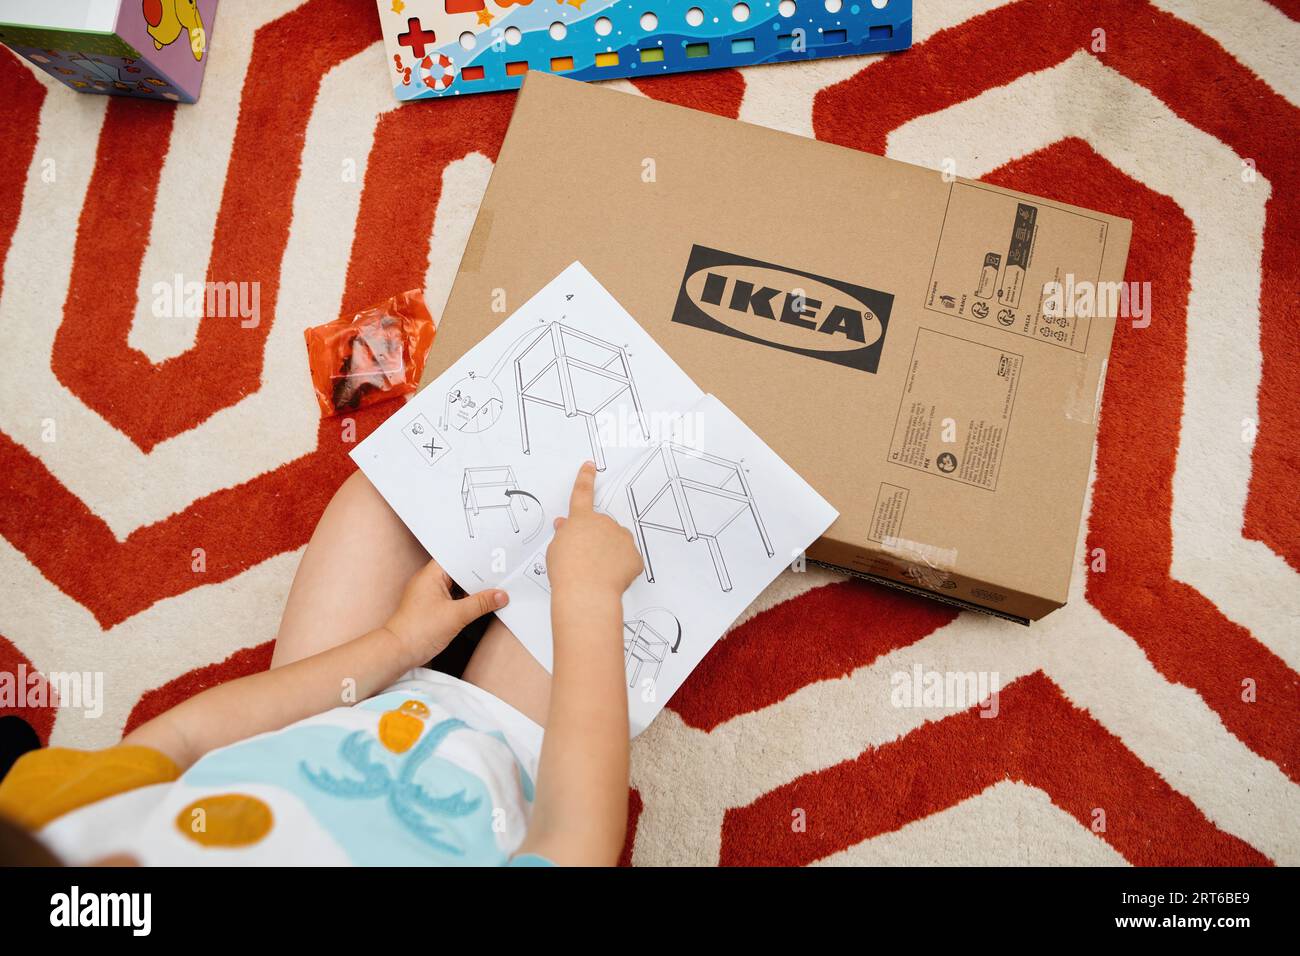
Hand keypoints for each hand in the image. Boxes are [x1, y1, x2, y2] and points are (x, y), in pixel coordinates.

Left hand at [384, 559, 507, 666]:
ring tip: (491, 592)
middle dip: (477, 577)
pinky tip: (477, 605)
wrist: (398, 652)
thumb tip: (499, 596)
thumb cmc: (417, 631)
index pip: (458, 558)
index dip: (476, 559)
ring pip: (456, 586)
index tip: (494, 562)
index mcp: (431, 574)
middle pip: (458, 573)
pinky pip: (452, 598)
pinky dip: (464, 601)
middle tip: (497, 578)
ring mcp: (429, 594)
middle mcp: (428, 581)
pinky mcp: (431, 607)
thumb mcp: (456, 616)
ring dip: (471, 591)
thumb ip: (481, 604)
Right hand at [547, 461, 643, 595]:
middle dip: (596, 539)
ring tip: (597, 572)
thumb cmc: (567, 572)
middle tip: (585, 559)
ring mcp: (622, 538)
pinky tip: (609, 579)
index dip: (585, 478)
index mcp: (581, 519)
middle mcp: (604, 523)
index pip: (582, 492)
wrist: (587, 592)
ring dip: (610, 553)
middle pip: (602, 527)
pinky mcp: (635, 556)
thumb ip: (563, 535)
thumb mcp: (555, 550)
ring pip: (617, 542)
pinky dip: (621, 569)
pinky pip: (628, 560)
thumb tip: (565, 527)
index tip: (590, 466)